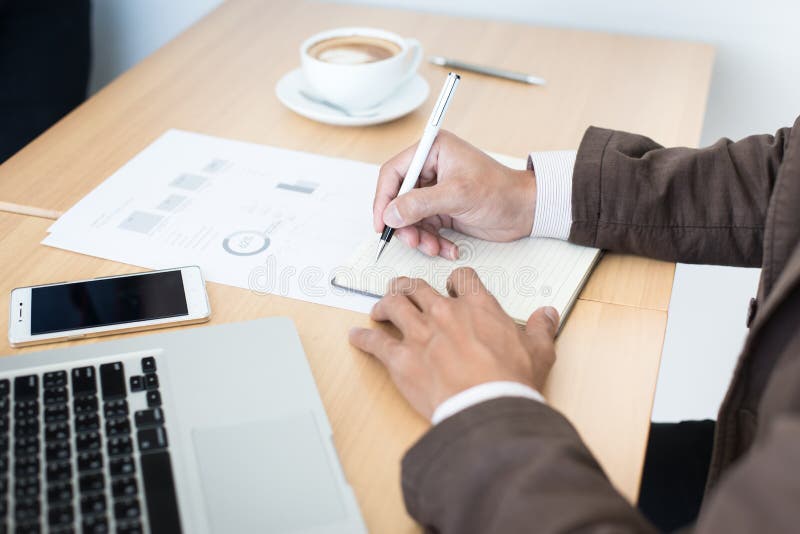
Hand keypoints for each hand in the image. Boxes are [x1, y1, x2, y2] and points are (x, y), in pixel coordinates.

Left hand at [349, 267, 558, 419]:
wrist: (487, 407)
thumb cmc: (510, 381)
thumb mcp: (538, 351)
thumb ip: (541, 328)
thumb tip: (548, 314)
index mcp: (477, 307)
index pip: (462, 278)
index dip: (455, 280)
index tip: (451, 286)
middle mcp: (444, 313)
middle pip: (418, 287)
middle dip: (409, 287)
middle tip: (404, 290)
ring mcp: (420, 334)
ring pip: (393, 305)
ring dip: (384, 304)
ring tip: (379, 308)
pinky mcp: (400, 358)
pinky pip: (375, 342)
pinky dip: (363, 339)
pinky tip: (356, 337)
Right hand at [373, 130, 536, 259]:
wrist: (526, 211)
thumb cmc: (501, 191)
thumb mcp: (457, 195)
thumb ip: (420, 204)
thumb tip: (390, 214)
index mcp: (432, 151)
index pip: (394, 172)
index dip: (384, 199)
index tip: (382, 222)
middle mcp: (431, 169)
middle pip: (398, 198)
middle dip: (404, 223)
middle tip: (412, 240)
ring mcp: (435, 191)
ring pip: (410, 217)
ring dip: (419, 237)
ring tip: (433, 247)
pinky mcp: (442, 209)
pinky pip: (425, 228)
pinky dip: (432, 241)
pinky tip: (447, 247)